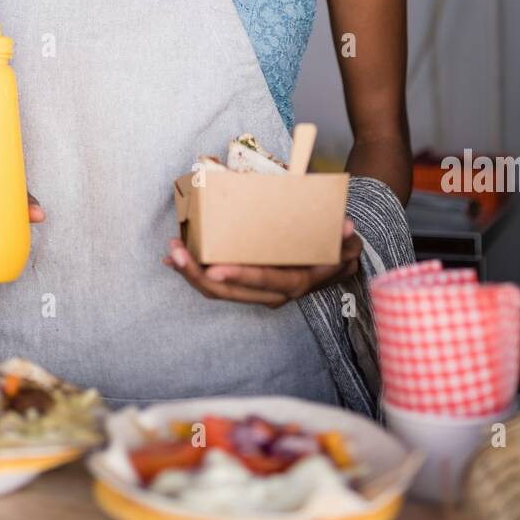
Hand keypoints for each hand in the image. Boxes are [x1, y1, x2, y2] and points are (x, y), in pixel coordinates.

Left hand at [163, 217, 362, 306]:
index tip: (212, 267)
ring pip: (217, 290)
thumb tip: (345, 226)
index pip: (261, 282)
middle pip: (228, 291)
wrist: (335, 268)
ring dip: (192, 273)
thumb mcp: (347, 245)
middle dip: (198, 275)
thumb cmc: (337, 251)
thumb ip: (345, 238)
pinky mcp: (246, 284)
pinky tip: (176, 260)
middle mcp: (270, 293)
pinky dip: (195, 272)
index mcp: (293, 283)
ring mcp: (255, 291)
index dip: (236, 275)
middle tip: (177, 253)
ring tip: (172, 252)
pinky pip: (217, 283)